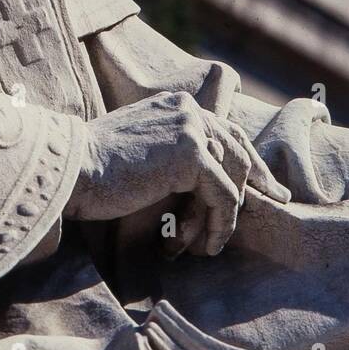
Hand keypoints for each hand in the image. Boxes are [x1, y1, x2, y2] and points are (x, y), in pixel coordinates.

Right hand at [65, 91, 289, 255]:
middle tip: (277, 203)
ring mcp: (192, 130)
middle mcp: (189, 110)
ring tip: (210, 243)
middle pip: (239, 149)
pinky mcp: (191, 156)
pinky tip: (207, 244)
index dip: (249, 159)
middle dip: (258, 181)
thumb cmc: (93, 170)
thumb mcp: (141, 151)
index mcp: (176, 105)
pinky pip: (223, 196)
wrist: (71, 170)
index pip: (226, 130)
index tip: (266, 184)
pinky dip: (220, 224)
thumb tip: (201, 178)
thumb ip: (172, 154)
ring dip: (224, 215)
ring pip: (232, 177)